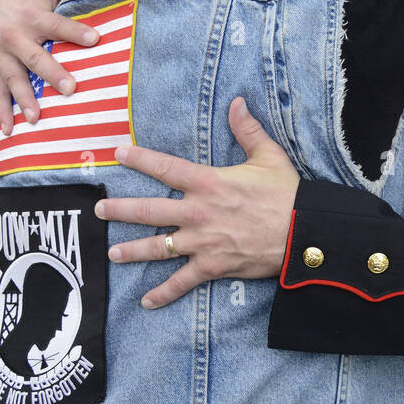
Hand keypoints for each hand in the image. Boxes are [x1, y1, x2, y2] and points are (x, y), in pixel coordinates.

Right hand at [0, 0, 92, 133]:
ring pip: (13, 78)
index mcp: (32, 16)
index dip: (76, 31)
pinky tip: (10, 130)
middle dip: (52, 73)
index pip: (57, 24)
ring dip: (25, 99)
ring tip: (38, 118)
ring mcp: (0, 54)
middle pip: (34, 56)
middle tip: (71, 88)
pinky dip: (2, 111)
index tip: (96, 40)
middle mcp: (14, 35)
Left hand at [99, 98, 299, 308]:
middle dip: (119, 210)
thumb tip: (236, 102)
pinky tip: (147, 301)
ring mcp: (202, 242)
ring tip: (112, 253)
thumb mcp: (269, 156)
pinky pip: (182, 282)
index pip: (165, 168)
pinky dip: (164, 293)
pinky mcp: (212, 266)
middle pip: (148, 211)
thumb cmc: (287, 193)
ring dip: (132, 251)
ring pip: (157, 247)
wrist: (303, 231)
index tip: (118, 154)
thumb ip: (247, 129)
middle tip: (100, 209)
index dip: (139, 159)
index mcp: (209, 182)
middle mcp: (198, 212)